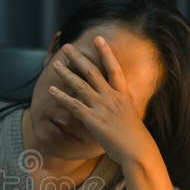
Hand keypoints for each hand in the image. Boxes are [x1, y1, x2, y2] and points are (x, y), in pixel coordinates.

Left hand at [48, 37, 155, 165]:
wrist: (138, 150)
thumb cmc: (136, 139)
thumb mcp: (132, 118)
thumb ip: (123, 109)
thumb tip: (120, 108)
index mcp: (123, 95)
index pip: (114, 68)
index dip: (106, 52)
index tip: (98, 39)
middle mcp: (111, 97)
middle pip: (92, 71)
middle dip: (78, 58)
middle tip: (68, 47)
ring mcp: (101, 107)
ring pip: (80, 85)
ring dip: (66, 73)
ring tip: (56, 64)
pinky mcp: (92, 119)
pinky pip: (73, 105)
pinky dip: (61, 96)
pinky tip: (51, 89)